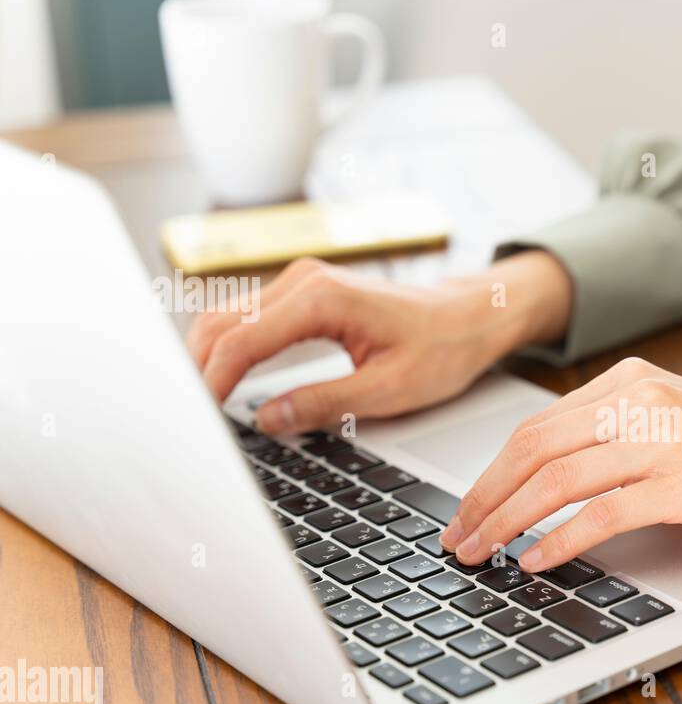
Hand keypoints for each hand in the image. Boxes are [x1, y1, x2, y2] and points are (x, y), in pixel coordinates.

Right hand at [186, 251, 572, 434]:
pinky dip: (230, 349)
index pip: (240, 342)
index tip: (196, 420)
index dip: (210, 383)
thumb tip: (267, 420)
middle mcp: (303, 281)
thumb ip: (323, 404)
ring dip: (208, 360)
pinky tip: (224, 383)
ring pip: (227, 318)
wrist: (472, 315)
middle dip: (197, 371)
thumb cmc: (443, 348)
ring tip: (199, 407)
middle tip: (188, 421)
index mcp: (322, 300)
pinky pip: (249, 319)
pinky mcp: (304, 294)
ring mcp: (301, 283)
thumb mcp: (388, 390)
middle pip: (220, 324)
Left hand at [441, 358, 681, 571]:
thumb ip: (617, 434)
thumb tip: (542, 480)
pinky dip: (561, 539)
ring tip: (481, 554)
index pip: (537, 426)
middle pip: (535, 449)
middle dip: (484, 499)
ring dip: (508, 522)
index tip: (466, 510)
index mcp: (633, 382)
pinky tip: (538, 561)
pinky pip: (606, 512)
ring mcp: (670, 439)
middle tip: (457, 540)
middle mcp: (646, 401)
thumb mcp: (677, 420)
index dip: (490, 472)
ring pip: (560, 479)